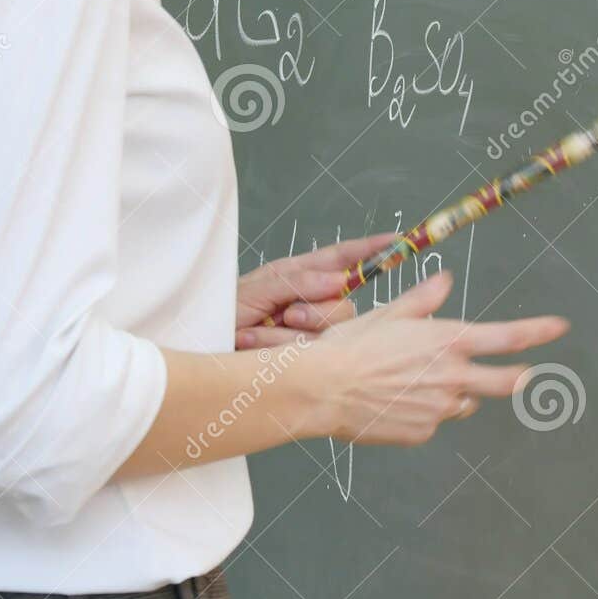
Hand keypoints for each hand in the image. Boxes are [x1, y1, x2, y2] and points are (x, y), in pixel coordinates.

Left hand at [235, 231, 400, 348]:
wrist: (199, 349)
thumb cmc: (221, 313)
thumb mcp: (254, 290)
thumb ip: (297, 282)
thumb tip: (339, 279)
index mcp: (300, 276)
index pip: (344, 258)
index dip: (372, 249)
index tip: (398, 241)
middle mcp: (310, 302)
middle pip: (345, 305)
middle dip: (319, 312)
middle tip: (288, 316)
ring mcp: (307, 331)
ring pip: (331, 334)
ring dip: (291, 335)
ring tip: (257, 334)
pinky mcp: (302, 357)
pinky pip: (312, 354)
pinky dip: (281, 349)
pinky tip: (256, 346)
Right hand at [304, 270, 569, 446]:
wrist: (321, 389)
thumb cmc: (352, 347)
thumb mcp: (390, 314)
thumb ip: (424, 299)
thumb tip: (446, 279)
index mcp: (449, 342)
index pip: (508, 337)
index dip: (538, 331)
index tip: (559, 327)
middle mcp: (453, 377)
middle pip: (505, 381)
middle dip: (520, 376)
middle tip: (527, 374)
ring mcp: (440, 408)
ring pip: (464, 402)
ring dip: (456, 393)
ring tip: (415, 383)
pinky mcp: (423, 432)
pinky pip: (434, 420)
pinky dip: (424, 411)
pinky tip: (395, 401)